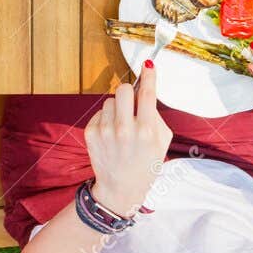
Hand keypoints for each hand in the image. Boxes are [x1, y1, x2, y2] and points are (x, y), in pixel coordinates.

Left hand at [85, 65, 171, 216]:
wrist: (121, 188)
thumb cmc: (146, 164)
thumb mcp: (161, 143)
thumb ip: (155, 116)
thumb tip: (145, 89)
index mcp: (146, 131)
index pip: (147, 95)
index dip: (149, 76)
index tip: (148, 64)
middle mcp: (125, 129)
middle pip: (123, 90)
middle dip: (128, 92)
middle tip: (131, 103)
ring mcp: (106, 131)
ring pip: (110, 100)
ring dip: (116, 109)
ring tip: (121, 127)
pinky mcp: (91, 133)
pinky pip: (99, 113)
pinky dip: (105, 119)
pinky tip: (111, 135)